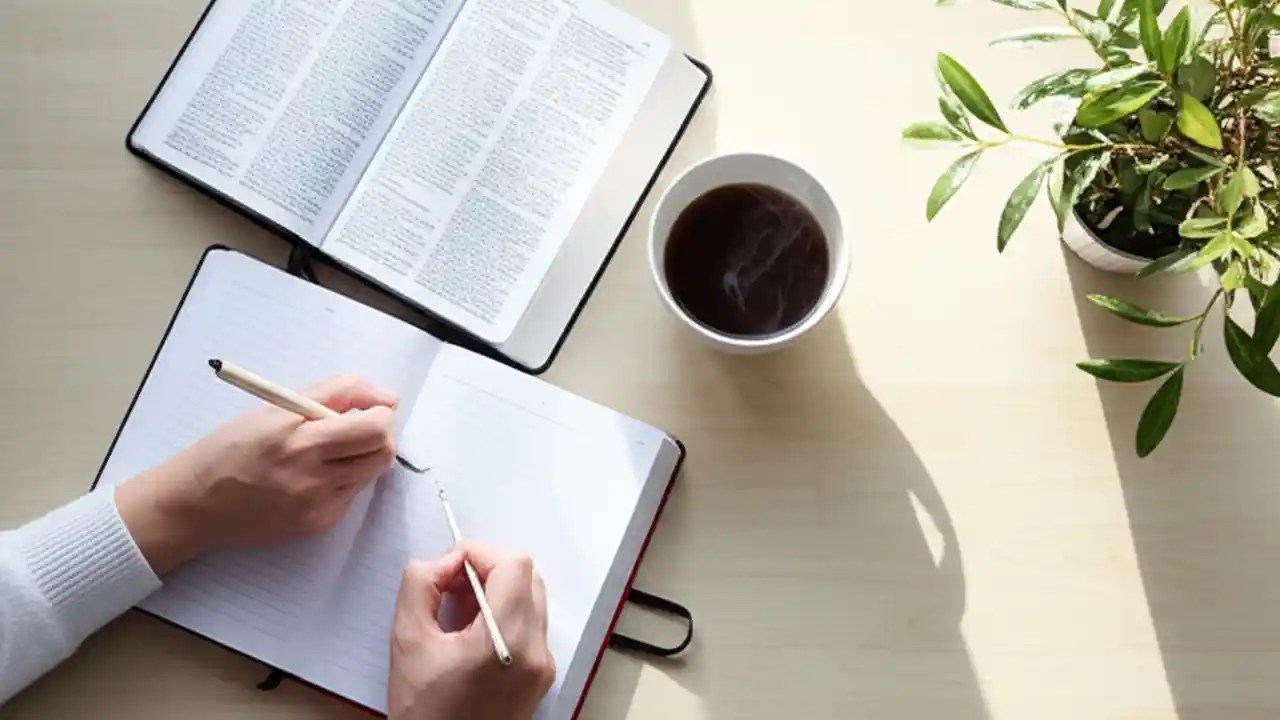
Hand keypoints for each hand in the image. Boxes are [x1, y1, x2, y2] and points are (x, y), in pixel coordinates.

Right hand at [116, 374, 398, 574]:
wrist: (196, 504)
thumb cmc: (233, 447)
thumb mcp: (274, 406)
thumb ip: (334, 393)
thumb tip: (388, 399)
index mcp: (296, 436)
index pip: (372, 427)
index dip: (380, 414)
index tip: (370, 409)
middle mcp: (310, 473)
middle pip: (382, 452)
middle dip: (379, 435)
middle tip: (357, 429)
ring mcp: (316, 503)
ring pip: (371, 473)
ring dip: (362, 458)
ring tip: (330, 453)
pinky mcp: (318, 524)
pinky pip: (351, 496)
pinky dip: (343, 482)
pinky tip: (312, 479)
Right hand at [389, 543, 554, 719]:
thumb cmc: (424, 713)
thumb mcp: (406, 642)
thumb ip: (419, 584)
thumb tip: (442, 560)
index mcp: (505, 642)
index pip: (514, 565)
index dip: (479, 553)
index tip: (448, 567)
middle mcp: (535, 651)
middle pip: (528, 576)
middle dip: (488, 569)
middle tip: (451, 587)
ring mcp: (543, 665)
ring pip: (531, 598)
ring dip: (496, 591)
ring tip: (457, 614)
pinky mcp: (541, 675)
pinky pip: (531, 624)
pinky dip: (504, 615)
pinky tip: (470, 635)